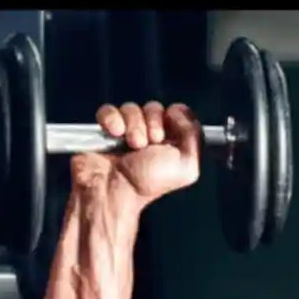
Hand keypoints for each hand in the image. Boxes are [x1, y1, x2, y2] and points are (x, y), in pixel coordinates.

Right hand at [80, 101, 201, 202]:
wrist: (112, 190)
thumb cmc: (147, 184)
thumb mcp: (186, 167)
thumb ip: (194, 137)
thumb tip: (179, 112)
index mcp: (171, 142)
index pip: (177, 113)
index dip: (174, 118)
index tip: (167, 135)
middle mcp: (149, 135)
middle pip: (154, 108)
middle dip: (153, 123)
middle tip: (148, 145)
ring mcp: (125, 131)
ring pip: (132, 108)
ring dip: (134, 124)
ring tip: (132, 145)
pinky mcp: (104, 129)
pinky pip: (108, 110)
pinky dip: (112, 119)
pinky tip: (114, 134)